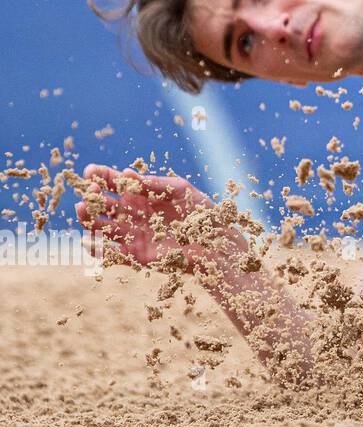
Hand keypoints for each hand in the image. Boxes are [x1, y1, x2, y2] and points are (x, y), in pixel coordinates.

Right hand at [76, 165, 238, 271]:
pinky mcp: (137, 255)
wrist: (217, 242)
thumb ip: (155, 183)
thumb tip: (128, 172)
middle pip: (104, 204)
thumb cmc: (201, 211)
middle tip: (90, 190)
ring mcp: (133, 234)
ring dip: (89, 219)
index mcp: (142, 195)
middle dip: (93, 196)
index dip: (102, 176)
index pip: (116, 183)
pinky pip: (111, 254)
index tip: (90, 171)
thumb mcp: (180, 189)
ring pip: (102, 227)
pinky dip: (97, 249)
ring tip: (83, 208)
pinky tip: (88, 241)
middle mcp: (133, 214)